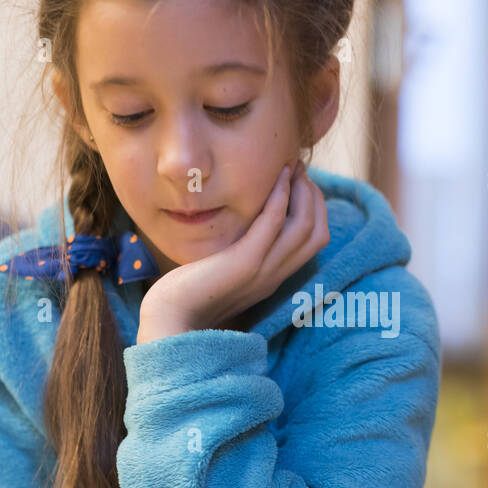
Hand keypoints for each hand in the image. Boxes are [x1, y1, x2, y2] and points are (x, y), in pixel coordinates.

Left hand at [136, 160, 328, 343]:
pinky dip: (280, 197)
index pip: (314, 241)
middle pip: (317, 233)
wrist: (170, 320)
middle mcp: (275, 275)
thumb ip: (239, 252)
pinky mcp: (245, 263)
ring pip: (305, 228)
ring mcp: (263, 270)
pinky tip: (277, 176)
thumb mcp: (224, 269)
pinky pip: (273, 225)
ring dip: (303, 192)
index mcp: (272, 277)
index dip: (316, 208)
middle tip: (298, 169)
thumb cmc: (188, 294)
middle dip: (314, 197)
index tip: (300, 182)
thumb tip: (240, 227)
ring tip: (291, 167)